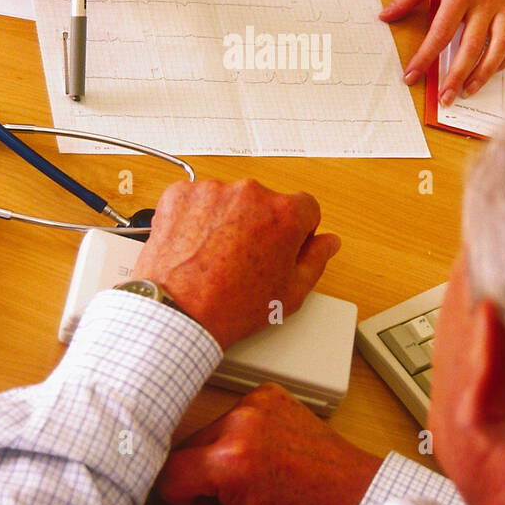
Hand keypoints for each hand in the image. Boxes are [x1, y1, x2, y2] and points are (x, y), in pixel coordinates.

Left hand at [135, 177, 340, 348]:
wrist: (176, 313)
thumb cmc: (232, 307)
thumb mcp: (290, 293)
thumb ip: (316, 259)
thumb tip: (328, 242)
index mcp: (285, 214)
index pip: (306, 207)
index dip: (297, 230)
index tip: (281, 247)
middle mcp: (251, 193)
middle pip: (266, 203)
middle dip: (260, 225)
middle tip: (244, 259)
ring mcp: (213, 191)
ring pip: (230, 200)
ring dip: (227, 220)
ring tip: (215, 256)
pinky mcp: (180, 194)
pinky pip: (196, 200)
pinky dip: (196, 217)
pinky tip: (195, 246)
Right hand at [135, 383, 381, 504]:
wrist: (357, 496)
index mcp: (230, 459)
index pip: (167, 477)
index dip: (182, 503)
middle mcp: (240, 420)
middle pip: (183, 452)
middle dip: (199, 480)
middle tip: (236, 500)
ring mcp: (255, 401)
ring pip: (205, 434)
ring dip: (216, 459)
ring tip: (253, 480)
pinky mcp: (267, 393)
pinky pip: (231, 417)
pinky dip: (237, 438)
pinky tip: (263, 457)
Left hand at [380, 0, 504, 103]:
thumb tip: (386, 15)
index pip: (440, 33)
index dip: (425, 57)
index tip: (411, 75)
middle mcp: (485, 1)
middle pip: (470, 47)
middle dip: (456, 76)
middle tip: (445, 97)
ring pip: (498, 47)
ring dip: (484, 73)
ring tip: (469, 90)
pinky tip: (494, 70)